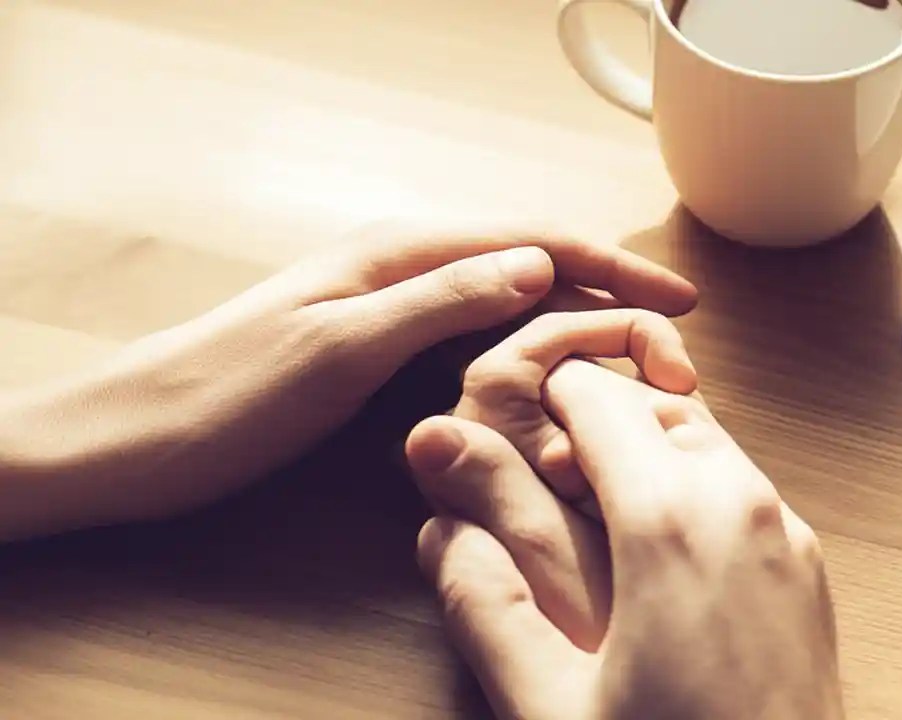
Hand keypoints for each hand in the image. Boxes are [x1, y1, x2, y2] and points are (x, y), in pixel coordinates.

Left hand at [0, 231, 695, 540]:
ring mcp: (388, 303)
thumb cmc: (225, 395)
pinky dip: (526, 341)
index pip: (533, 240)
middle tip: (674, 337)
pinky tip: (546, 367)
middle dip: (608, 289)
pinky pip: (473, 328)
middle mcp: (401, 265)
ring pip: (507, 295)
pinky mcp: (375, 341)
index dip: (612, 266)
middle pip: (529, 260)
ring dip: (574, 316)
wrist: (132, 437)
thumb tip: (535, 262)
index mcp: (399, 252)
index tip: (679, 299)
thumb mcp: (340, 347)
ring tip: (633, 349)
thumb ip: (438, 299)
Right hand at [407, 312, 843, 719]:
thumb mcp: (551, 707)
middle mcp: (741, 503)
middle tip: (547, 481)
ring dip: (648, 453)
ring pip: (708, 440)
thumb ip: (486, 607)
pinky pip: (743, 485)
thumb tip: (437, 530)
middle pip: (658, 408)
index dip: (548, 401)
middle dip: (598, 423)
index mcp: (671, 519)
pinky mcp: (808, 565)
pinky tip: (657, 558)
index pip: (599, 399)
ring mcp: (787, 531)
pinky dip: (693, 485)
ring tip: (595, 518)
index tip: (514, 432)